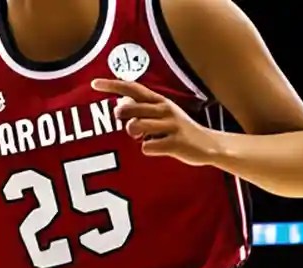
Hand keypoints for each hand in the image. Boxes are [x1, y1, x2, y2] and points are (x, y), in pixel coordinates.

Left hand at [92, 79, 218, 166]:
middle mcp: (165, 109)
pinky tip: (157, 149)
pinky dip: (148, 149)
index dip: (112, 85)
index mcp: (160, 100)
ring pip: (136, 127)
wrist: (207, 146)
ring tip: (143, 137)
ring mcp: (171, 126)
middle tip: (127, 123)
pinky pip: (148, 147)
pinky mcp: (175, 143)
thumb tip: (120, 103)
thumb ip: (142, 108)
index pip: (133, 88)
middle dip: (122, 116)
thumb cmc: (178, 129)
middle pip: (130, 108)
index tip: (94, 83)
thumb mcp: (162, 113)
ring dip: (134, 134)